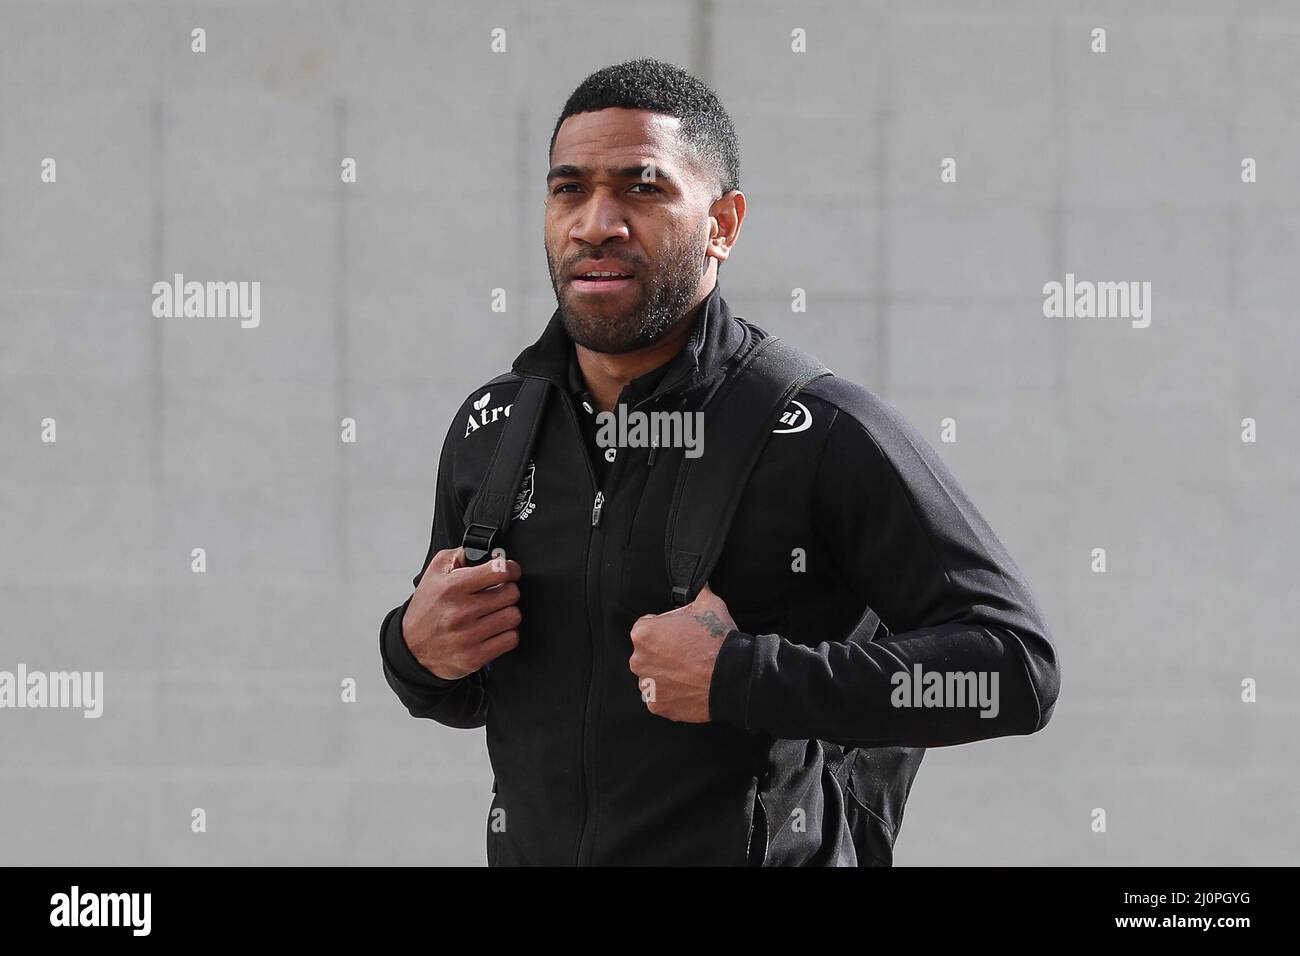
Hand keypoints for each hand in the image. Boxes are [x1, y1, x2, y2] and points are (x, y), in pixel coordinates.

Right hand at [402, 547, 522, 680]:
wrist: (411, 648)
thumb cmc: (426, 609)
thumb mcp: (435, 573)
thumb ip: (461, 555)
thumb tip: (490, 552)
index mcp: (452, 587)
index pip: (499, 571)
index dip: (510, 569)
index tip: (509, 571)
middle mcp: (460, 612)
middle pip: (511, 594)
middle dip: (508, 591)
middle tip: (499, 594)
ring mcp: (468, 636)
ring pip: (514, 617)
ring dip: (508, 613)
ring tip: (495, 613)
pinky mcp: (474, 657)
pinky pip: (510, 639)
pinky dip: (506, 634)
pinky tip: (494, 630)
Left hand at [628, 582, 736, 722]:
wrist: (733, 677)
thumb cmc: (717, 639)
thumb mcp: (709, 603)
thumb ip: (697, 591)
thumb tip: (701, 582)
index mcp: (643, 633)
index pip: (648, 626)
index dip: (667, 628)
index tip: (682, 634)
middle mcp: (638, 660)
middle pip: (648, 653)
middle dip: (664, 652)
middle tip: (688, 653)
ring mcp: (647, 686)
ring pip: (653, 675)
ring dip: (666, 673)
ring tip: (689, 671)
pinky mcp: (657, 706)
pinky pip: (661, 697)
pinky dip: (672, 694)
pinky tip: (689, 686)